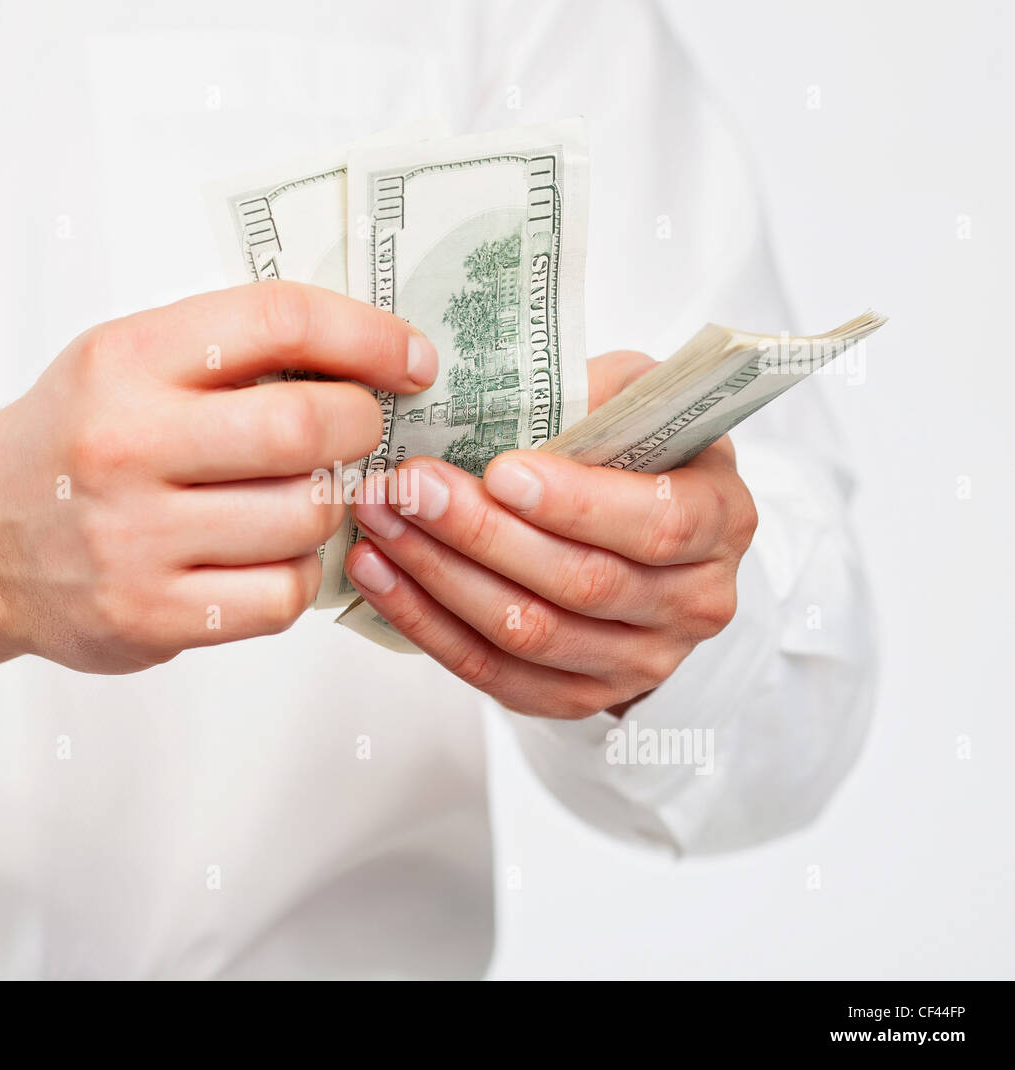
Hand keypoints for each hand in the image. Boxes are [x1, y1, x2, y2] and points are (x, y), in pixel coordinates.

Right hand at [0, 282, 436, 673]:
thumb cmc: (69, 442)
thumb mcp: (125, 362)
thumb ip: (228, 352)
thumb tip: (364, 356)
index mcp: (126, 360)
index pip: (279, 321)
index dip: (368, 335)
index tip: (412, 359)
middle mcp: (127, 445)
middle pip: (307, 427)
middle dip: (361, 426)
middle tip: (359, 430)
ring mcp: (136, 539)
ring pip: (307, 518)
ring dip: (327, 506)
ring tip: (295, 497)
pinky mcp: (150, 615)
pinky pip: (283, 596)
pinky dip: (298, 575)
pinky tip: (268, 556)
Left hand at [344, 350, 758, 718]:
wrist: (649, 543)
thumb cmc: (636, 456)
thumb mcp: (635, 402)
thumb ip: (591, 393)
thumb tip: (501, 394)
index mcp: (720, 520)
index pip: (656, 523)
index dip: (576, 503)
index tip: (500, 470)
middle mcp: (692, 603)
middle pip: (579, 582)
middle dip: (481, 533)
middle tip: (408, 486)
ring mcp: (638, 662)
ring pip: (528, 632)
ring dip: (438, 577)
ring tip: (379, 522)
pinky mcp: (577, 697)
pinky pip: (493, 673)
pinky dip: (427, 624)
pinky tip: (380, 575)